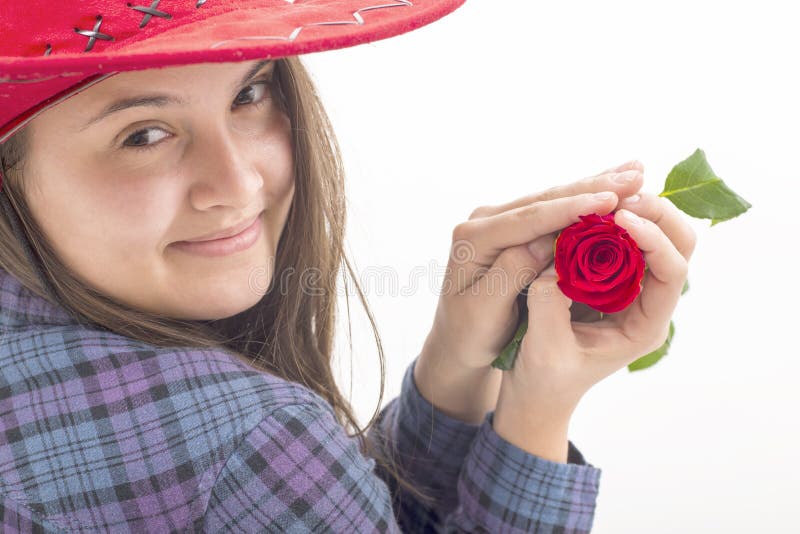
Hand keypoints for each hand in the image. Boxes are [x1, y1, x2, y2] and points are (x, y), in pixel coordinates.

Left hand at [414, 160, 644, 423]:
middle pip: (545, 200)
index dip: (571, 208)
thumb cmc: (471, 333)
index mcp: (474, 239)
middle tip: (637, 175)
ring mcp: (499, 220)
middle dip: (592, 186)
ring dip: (594, 185)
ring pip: (553, 199)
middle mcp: (484, 220)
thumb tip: (543, 242)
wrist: (459, 339)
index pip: (529, 218)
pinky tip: (613, 182)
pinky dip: (584, 197)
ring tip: (636, 170)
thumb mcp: (485, 310)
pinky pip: (554, 209)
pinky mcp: (514, 226)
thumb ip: (510, 273)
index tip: (610, 199)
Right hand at [492, 191, 696, 456]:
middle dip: (655, 213)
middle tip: (618, 195)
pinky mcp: (607, 279)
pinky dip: (609, 217)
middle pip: (678, 244)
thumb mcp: (544, 348)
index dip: (651, 239)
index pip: (671, 272)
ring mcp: (630, 289)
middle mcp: (647, 304)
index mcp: (644, 327)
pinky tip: (586, 205)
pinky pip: (622, 239)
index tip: (618, 218)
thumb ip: (549, 305)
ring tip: (602, 193)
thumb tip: (551, 261)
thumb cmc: (545, 379)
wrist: (537, 393)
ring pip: (655, 235)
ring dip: (635, 210)